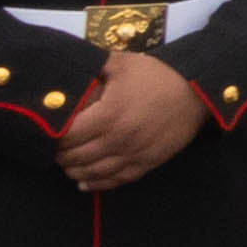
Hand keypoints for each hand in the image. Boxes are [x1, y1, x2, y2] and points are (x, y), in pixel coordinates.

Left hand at [57, 51, 206, 192]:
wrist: (198, 90)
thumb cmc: (157, 76)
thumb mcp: (123, 63)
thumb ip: (93, 64)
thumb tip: (68, 65)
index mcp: (109, 114)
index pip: (69, 135)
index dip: (54, 137)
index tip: (49, 133)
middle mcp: (119, 138)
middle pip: (78, 157)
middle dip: (62, 156)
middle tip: (54, 151)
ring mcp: (135, 153)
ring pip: (96, 171)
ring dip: (76, 172)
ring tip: (67, 166)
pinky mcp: (149, 162)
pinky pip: (119, 179)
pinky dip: (99, 184)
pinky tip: (85, 182)